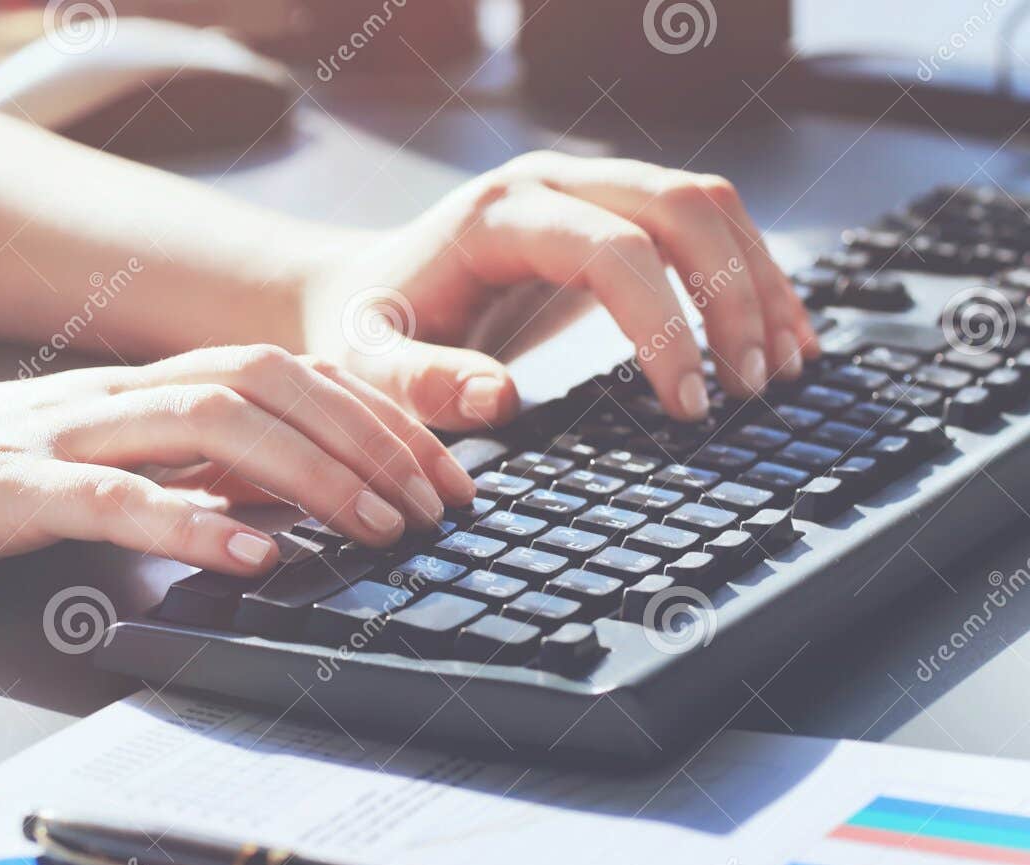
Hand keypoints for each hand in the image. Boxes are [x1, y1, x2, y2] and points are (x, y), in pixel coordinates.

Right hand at [0, 345, 475, 589]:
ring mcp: (62, 436)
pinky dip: (193, 525)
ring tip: (374, 528)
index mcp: (138, 389)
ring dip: (309, 475)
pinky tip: (255, 558)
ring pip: (209, 424)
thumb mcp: (95, 468)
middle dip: (368, 439)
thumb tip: (277, 506)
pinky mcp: (12, 490)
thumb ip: (180, 476)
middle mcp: (113, 396)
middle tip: (436, 504)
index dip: (374, 416)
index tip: (441, 473)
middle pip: (267, 383)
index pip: (284, 374)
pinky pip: (114, 499)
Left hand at [300, 151, 817, 429]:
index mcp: (497, 215)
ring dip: (757, 281)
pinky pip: (701, 226)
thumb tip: (498, 398)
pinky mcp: (610, 218)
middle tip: (752, 387)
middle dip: (731, 296)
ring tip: (784, 369)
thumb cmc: (363, 334)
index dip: (664, 323)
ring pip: (706, 205)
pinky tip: (777, 337)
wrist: (358, 295)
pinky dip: (748, 275)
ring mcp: (585, 191)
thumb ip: (421, 385)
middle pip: (680, 207)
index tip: (689, 403)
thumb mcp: (369, 370)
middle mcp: (550, 184)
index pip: (613, 249)